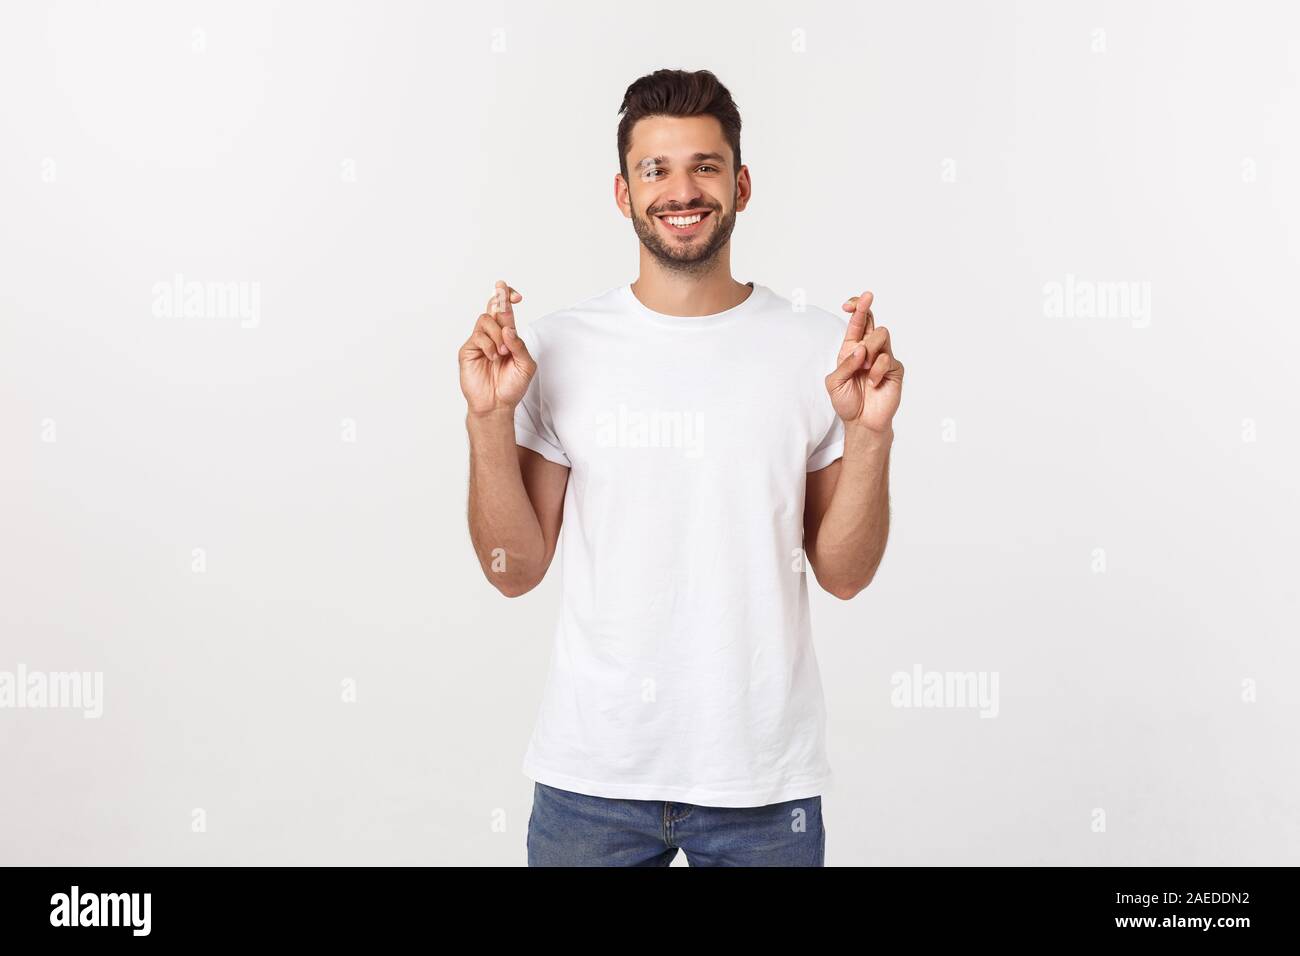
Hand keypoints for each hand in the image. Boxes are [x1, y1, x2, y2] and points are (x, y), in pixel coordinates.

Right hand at [459, 279, 536, 415]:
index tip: (517, 296)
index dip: (508, 298)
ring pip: (485, 320)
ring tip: (503, 353)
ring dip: (497, 334)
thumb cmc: (512, 386)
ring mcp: (479, 342)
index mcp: (508, 336)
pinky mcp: (468, 351)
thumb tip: (508, 329)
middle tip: (504, 292)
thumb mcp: (525, 366)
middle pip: (493, 307)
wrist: (497, 405)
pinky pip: (478, 337)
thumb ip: (519, 346)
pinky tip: (493, 358)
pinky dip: (489, 346)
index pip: (506, 311)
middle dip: (500, 297)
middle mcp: (493, 336)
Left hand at [824, 290, 903, 433]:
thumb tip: (860, 350)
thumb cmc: (847, 402)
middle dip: (864, 314)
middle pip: (873, 321)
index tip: (850, 303)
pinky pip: (887, 358)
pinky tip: (873, 383)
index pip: (857, 322)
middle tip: (856, 339)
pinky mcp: (895, 369)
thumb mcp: (835, 383)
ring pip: (882, 334)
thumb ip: (845, 364)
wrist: (862, 422)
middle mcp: (869, 350)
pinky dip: (876, 371)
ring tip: (864, 368)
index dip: (856, 307)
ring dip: (869, 348)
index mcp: (852, 350)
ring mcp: (883, 358)